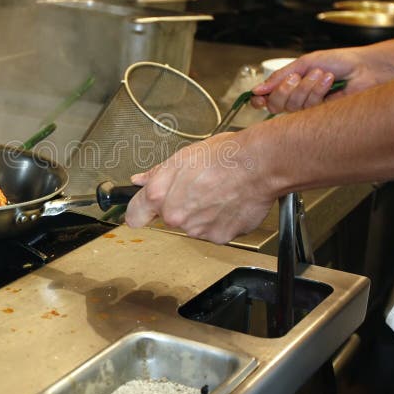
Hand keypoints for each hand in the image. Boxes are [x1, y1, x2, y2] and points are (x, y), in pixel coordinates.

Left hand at [124, 131, 276, 243]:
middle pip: (169, 218)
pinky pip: (214, 231)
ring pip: (193, 225)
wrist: (258, 165)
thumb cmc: (224, 156)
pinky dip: (220, 221)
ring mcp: (197, 230)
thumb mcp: (182, 157)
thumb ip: (156, 174)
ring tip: (218, 193)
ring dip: (202, 214)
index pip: (135, 215)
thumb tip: (140, 180)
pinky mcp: (219, 237)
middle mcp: (176, 217)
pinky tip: (228, 202)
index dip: (140, 211)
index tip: (143, 211)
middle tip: (198, 188)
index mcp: (160, 195)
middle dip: (180, 206)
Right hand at [250, 47, 376, 112]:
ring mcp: (309, 108)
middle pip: (274, 105)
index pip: (267, 99)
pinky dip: (317, 90)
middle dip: (284, 90)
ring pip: (292, 106)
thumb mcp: (304, 63)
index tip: (259, 96)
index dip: (260, 99)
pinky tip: (329, 82)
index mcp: (291, 85)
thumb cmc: (338, 62)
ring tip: (321, 74)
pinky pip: (308, 107)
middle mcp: (297, 98)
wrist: (364, 68)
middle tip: (297, 77)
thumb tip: (258, 89)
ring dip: (306, 87)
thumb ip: (280, 77)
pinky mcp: (321, 115)